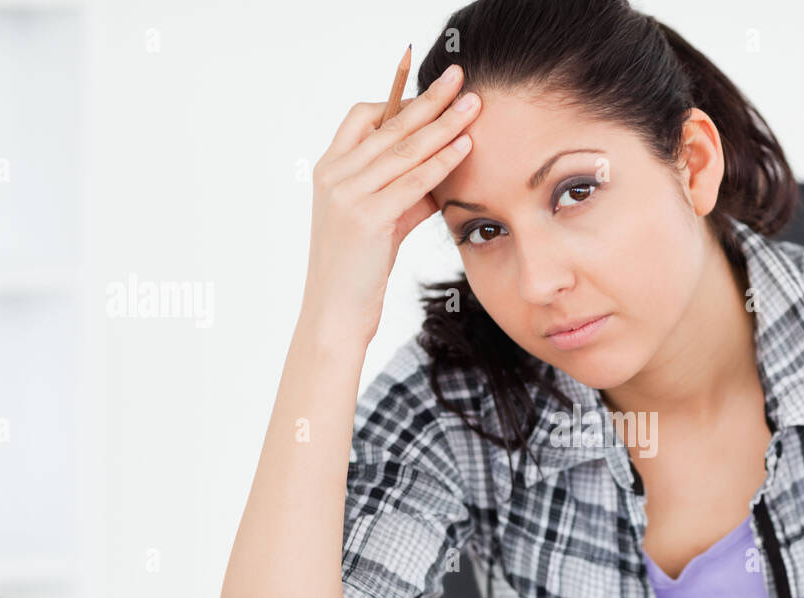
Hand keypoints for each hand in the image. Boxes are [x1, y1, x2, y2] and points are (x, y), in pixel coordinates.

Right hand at [299, 63, 480, 351]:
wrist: (336, 314)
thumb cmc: (360, 271)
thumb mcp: (383, 221)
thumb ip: (406, 191)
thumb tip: (446, 165)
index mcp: (330, 170)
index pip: (363, 116)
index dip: (401, 100)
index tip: (435, 93)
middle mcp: (334, 175)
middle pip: (390, 125)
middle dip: (430, 100)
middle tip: (461, 78)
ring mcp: (347, 194)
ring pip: (404, 149)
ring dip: (444, 123)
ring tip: (474, 105)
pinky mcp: (366, 217)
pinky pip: (412, 181)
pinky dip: (442, 161)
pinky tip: (465, 146)